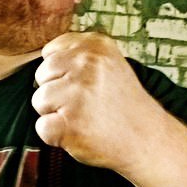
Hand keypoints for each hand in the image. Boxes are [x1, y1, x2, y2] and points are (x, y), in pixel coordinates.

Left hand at [32, 32, 164, 175]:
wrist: (147, 141)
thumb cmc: (123, 106)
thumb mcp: (108, 64)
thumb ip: (77, 55)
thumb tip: (39, 57)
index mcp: (96, 45)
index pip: (50, 52)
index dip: (62, 74)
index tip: (84, 85)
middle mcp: (86, 64)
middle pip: (41, 75)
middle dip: (56, 92)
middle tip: (85, 104)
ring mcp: (77, 94)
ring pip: (39, 100)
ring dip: (55, 114)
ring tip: (84, 118)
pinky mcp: (69, 123)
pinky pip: (42, 127)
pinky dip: (56, 136)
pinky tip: (80, 132)